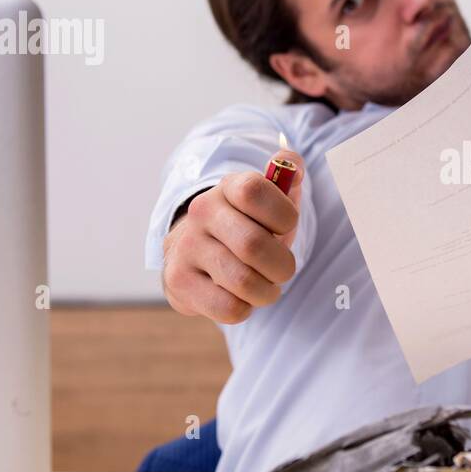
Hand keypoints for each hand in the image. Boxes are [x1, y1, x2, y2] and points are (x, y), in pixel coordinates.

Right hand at [161, 150, 304, 323]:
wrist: (196, 254)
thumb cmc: (246, 226)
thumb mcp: (270, 198)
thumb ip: (288, 174)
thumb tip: (292, 163)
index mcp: (229, 187)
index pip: (254, 191)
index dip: (283, 216)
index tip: (283, 228)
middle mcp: (202, 211)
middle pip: (254, 246)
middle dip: (282, 266)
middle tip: (282, 270)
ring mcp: (186, 246)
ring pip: (244, 282)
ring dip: (267, 292)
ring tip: (265, 287)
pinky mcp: (178, 281)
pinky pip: (229, 308)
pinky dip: (245, 308)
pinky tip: (240, 298)